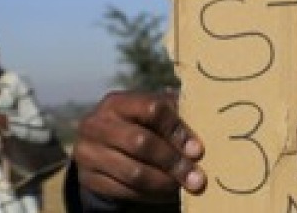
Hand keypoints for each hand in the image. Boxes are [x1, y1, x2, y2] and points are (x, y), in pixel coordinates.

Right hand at [73, 91, 205, 201]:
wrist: (104, 144)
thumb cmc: (142, 124)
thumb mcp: (155, 113)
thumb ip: (177, 115)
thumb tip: (210, 125)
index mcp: (117, 102)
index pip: (152, 109)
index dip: (178, 130)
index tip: (198, 150)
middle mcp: (96, 125)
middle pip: (141, 142)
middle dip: (173, 162)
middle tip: (197, 178)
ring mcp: (87, 152)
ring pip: (132, 172)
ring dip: (164, 182)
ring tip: (185, 186)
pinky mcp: (87, 178)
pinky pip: (122, 191)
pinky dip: (149, 195)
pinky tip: (166, 193)